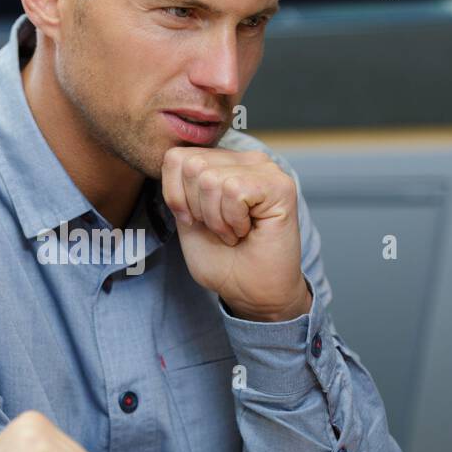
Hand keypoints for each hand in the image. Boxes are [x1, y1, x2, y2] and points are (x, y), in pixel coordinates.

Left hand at [160, 146, 309, 321]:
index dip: (175, 196)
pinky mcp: (280, 185)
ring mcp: (265, 169)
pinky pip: (233, 190)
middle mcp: (245, 161)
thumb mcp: (186, 221)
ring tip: (235, 232)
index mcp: (222, 165)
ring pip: (210, 179)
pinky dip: (233, 220)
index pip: (176, 157)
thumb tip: (171, 158)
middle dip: (197, 208)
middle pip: (192, 165)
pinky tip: (248, 230)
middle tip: (221, 229)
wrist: (254, 294)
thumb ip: (178, 188)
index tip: (195, 222)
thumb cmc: (224, 262)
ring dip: (217, 219)